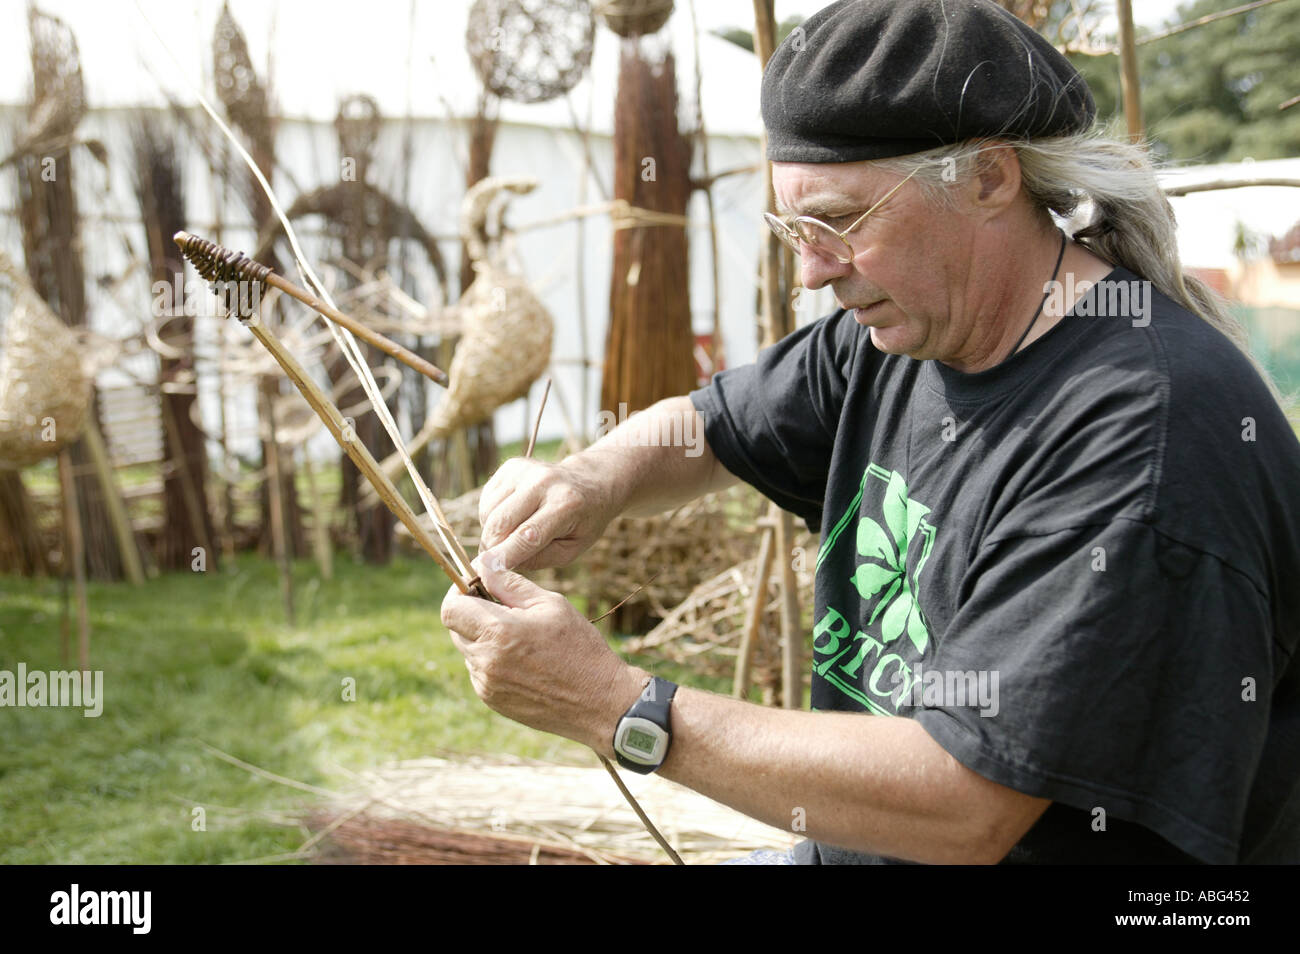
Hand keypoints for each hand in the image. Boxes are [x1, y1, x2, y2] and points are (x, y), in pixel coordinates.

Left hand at [441, 555, 644, 750]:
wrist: (599, 702)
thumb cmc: (580, 647)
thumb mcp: (550, 605)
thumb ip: (510, 584)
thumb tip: (483, 565)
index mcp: (499, 632)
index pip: (451, 609)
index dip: (458, 593)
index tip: (475, 587)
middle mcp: (486, 661)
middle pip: (456, 629)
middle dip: (472, 614)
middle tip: (504, 610)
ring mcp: (487, 685)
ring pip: (468, 651)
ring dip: (484, 638)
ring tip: (521, 639)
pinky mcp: (493, 701)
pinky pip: (480, 672)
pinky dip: (492, 660)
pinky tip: (524, 661)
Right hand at [478, 457, 619, 570]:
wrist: (590, 484)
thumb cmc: (581, 524)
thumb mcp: (570, 550)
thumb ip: (537, 559)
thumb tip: (498, 564)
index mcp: (566, 504)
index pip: (528, 534)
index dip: (506, 554)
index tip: (488, 570)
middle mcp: (544, 481)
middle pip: (501, 522)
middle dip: (492, 547)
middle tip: (496, 562)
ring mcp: (525, 470)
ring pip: (489, 512)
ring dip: (491, 532)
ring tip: (511, 537)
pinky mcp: (511, 466)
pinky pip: (487, 500)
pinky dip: (491, 516)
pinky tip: (511, 518)